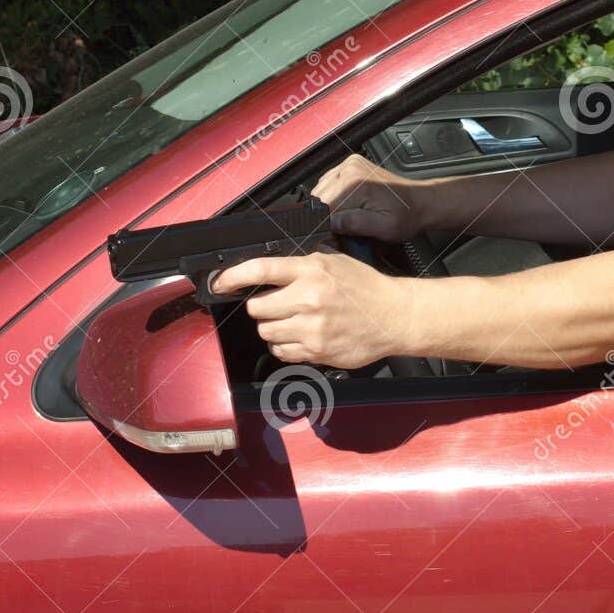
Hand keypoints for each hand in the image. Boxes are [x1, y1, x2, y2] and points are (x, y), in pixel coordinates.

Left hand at [211, 251, 414, 368]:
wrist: (394, 316)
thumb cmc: (364, 287)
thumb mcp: (333, 261)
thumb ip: (299, 265)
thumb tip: (264, 271)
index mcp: (312, 270)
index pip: (260, 270)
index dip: (232, 277)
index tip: (220, 283)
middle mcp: (309, 298)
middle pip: (257, 308)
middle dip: (262, 307)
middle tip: (278, 305)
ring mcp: (312, 328)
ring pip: (266, 332)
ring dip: (273, 327)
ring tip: (292, 320)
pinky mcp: (316, 351)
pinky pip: (281, 351)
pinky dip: (285, 345)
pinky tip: (302, 335)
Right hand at [311, 153, 429, 242]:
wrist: (420, 201)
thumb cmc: (406, 215)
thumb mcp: (384, 227)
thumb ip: (355, 224)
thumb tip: (331, 223)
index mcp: (355, 183)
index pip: (323, 209)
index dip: (326, 227)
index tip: (336, 237)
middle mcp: (349, 169)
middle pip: (319, 199)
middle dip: (327, 217)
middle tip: (344, 229)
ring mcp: (349, 165)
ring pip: (321, 192)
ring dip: (329, 207)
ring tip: (350, 216)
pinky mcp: (350, 166)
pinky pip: (329, 184)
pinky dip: (334, 197)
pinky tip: (349, 205)